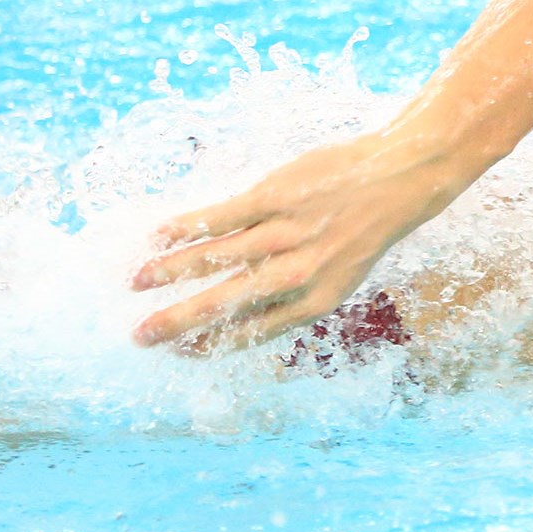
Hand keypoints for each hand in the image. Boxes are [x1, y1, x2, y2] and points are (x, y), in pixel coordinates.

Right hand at [130, 132, 472, 353]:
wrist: (397, 179)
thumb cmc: (362, 228)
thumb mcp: (337, 273)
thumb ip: (293, 291)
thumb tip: (238, 308)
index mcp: (316, 300)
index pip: (250, 331)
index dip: (210, 344)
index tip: (177, 352)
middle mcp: (299, 273)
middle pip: (224, 303)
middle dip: (177, 323)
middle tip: (139, 337)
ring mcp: (286, 233)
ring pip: (214, 257)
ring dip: (168, 271)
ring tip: (135, 281)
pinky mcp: (277, 197)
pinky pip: (220, 216)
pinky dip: (185, 228)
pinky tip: (157, 237)